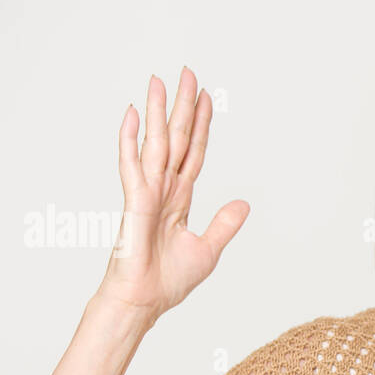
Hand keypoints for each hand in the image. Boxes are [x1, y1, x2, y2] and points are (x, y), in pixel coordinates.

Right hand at [98, 68, 249, 327]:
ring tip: (160, 80)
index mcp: (179, 199)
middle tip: (188, 73)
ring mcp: (146, 194)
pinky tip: (132, 114)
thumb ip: (224, 224)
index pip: (193, 153)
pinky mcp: (134, 203)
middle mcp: (162, 190)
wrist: (144, 302)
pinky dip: (130, 139)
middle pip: (175, 139)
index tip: (206, 98)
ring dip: (157, 112)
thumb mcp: (208, 250)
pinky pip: (132, 165)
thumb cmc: (167, 281)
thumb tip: (243, 204)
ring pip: (154, 143)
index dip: (200, 126)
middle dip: (182, 107)